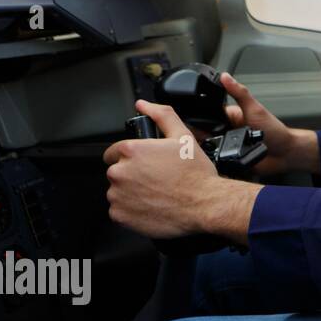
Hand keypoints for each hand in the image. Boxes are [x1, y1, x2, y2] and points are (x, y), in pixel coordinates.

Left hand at [105, 100, 226, 240]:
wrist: (205, 205)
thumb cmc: (195, 173)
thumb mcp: (183, 136)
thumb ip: (161, 115)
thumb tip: (144, 105)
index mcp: (131, 151)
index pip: (115, 152)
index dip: (133, 157)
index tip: (147, 164)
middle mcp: (120, 172)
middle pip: (118, 172)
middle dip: (133, 175)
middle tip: (157, 179)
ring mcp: (118, 196)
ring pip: (118, 192)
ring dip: (132, 193)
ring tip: (157, 193)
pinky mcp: (120, 216)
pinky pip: (120, 211)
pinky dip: (132, 210)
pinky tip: (152, 206)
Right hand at [209, 72, 314, 175]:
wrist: (285, 153)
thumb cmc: (275, 130)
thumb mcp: (254, 109)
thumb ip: (240, 93)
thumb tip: (225, 76)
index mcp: (230, 115)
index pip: (207, 114)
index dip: (199, 118)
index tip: (192, 121)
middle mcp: (227, 130)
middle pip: (204, 132)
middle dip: (203, 136)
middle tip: (212, 137)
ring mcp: (228, 144)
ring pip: (208, 147)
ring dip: (210, 148)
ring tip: (221, 147)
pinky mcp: (230, 158)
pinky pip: (217, 159)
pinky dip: (216, 159)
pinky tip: (220, 157)